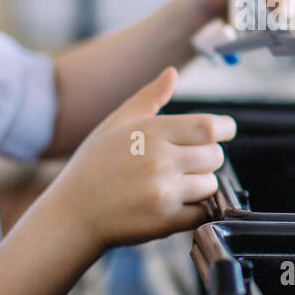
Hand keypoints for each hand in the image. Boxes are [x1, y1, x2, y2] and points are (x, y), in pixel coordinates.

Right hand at [54, 67, 236, 251]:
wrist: (71, 216)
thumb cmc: (92, 168)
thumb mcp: (114, 124)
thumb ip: (148, 98)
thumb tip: (172, 73)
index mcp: (150, 132)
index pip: (209, 126)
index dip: (223, 129)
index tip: (222, 132)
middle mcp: (160, 160)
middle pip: (215, 156)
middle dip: (207, 158)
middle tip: (186, 163)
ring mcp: (164, 192)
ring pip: (211, 185)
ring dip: (200, 185)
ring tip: (173, 185)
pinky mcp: (165, 221)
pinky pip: (202, 213)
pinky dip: (194, 210)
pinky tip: (172, 205)